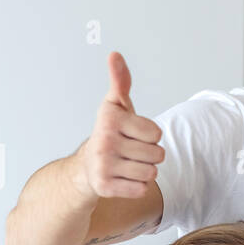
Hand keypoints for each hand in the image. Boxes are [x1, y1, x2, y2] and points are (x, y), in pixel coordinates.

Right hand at [73, 51, 165, 200]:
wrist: (86, 168)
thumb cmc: (110, 134)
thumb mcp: (116, 106)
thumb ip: (120, 81)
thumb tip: (115, 54)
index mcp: (109, 119)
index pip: (156, 133)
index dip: (150, 136)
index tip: (132, 134)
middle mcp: (103, 141)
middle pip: (157, 155)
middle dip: (149, 155)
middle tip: (130, 152)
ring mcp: (103, 165)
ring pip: (151, 173)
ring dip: (144, 172)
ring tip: (127, 165)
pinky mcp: (104, 187)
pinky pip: (141, 190)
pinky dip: (136, 187)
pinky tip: (122, 179)